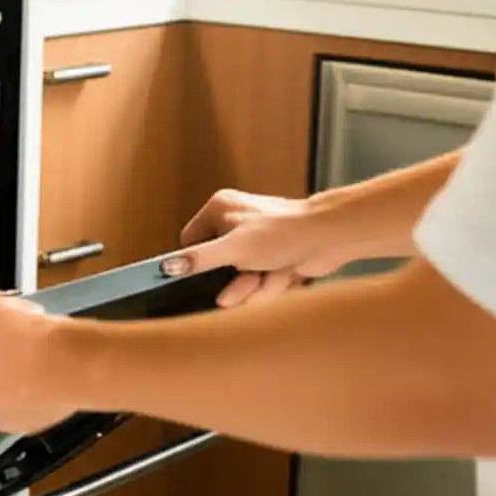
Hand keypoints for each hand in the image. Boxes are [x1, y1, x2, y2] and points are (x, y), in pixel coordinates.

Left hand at [0, 286, 78, 434]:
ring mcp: (5, 423)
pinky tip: (43, 361)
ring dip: (10, 371)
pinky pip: (26, 401)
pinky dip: (32, 383)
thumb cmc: (18, 339)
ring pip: (1, 392)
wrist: (69, 363)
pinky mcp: (35, 423)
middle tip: (4, 334)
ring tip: (28, 344)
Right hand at [168, 189, 344, 307]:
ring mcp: (256, 242)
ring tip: (267, 279)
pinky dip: (271, 284)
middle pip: (217, 265)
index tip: (205, 273)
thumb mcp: (233, 248)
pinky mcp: (273, 258)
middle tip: (242, 285)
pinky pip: (260, 281)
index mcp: (220, 209)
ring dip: (254, 286)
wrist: (330, 238)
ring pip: (240, 277)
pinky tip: (283, 277)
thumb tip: (165, 267)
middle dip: (233, 281)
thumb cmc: (284, 233)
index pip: (190, 240)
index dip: (197, 261)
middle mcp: (236, 222)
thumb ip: (198, 259)